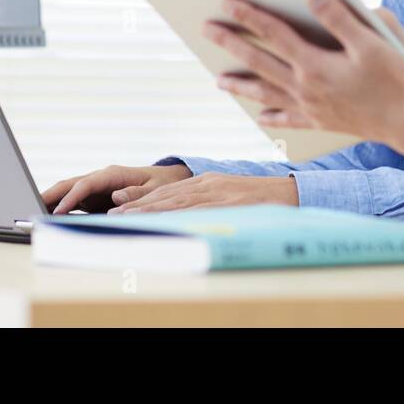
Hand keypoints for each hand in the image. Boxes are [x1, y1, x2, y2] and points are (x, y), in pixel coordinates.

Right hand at [41, 163, 191, 213]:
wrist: (167, 181)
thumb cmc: (162, 184)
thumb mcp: (155, 188)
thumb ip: (136, 193)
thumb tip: (115, 197)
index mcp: (112, 174)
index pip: (86, 184)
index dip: (71, 197)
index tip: (58, 211)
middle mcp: (100, 179)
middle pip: (69, 185)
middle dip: (49, 195)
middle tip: (29, 207)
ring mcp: (95, 188)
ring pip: (67, 193)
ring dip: (50, 202)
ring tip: (31, 214)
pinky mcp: (94, 198)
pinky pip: (73, 202)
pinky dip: (59, 209)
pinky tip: (48, 219)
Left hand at [111, 173, 298, 213]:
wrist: (291, 193)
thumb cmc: (262, 200)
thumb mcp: (231, 196)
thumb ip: (209, 200)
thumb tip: (186, 215)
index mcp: (208, 182)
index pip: (169, 192)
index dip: (143, 199)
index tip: (120, 206)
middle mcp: (208, 184)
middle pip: (166, 195)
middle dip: (137, 204)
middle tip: (112, 212)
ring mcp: (216, 193)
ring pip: (175, 201)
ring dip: (147, 209)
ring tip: (124, 217)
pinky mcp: (226, 202)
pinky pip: (195, 210)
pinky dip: (174, 215)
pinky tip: (158, 220)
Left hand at [203, 0, 403, 145]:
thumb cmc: (395, 79)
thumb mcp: (371, 41)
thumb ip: (338, 16)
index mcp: (315, 64)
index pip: (274, 33)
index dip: (250, 15)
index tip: (228, 1)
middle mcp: (305, 88)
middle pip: (259, 62)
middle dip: (232, 44)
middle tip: (207, 30)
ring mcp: (311, 108)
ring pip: (266, 93)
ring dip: (241, 84)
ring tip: (219, 80)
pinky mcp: (322, 122)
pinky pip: (289, 121)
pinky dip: (271, 118)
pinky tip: (259, 116)